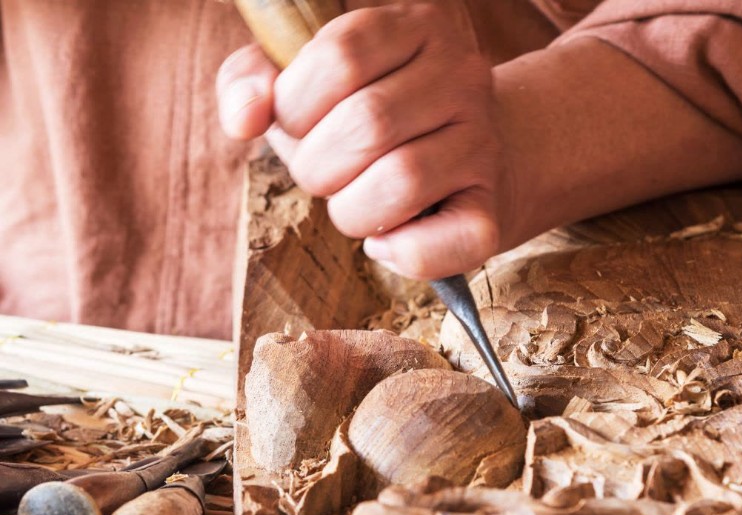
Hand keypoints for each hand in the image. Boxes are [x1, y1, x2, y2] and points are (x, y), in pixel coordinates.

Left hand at [217, 2, 511, 280]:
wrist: (473, 164)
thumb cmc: (376, 125)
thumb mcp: (311, 87)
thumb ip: (256, 82)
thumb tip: (242, 119)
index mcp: (414, 26)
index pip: (340, 56)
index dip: (297, 105)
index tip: (300, 126)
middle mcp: (462, 76)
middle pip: (366, 125)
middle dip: (319, 168)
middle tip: (327, 177)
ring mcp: (484, 144)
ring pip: (399, 183)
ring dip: (352, 213)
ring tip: (356, 207)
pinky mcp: (490, 211)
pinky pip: (429, 246)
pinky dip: (394, 253)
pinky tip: (388, 240)